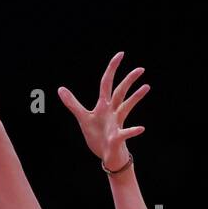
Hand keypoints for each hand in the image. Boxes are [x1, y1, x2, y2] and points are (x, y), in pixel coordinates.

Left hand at [58, 52, 149, 170]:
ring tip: (146, 87)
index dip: (112, 69)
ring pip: (126, 107)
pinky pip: (125, 133)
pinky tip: (140, 128)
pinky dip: (132, 131)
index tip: (121, 54)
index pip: (107, 83)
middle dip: (129, 80)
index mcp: (103, 106)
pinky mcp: (117, 138)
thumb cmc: (98, 135)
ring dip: (135, 97)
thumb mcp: (83, 118)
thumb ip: (72, 104)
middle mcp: (112, 112)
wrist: (107, 154)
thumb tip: (60, 88)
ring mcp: (116, 124)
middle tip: (141, 69)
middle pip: (120, 92)